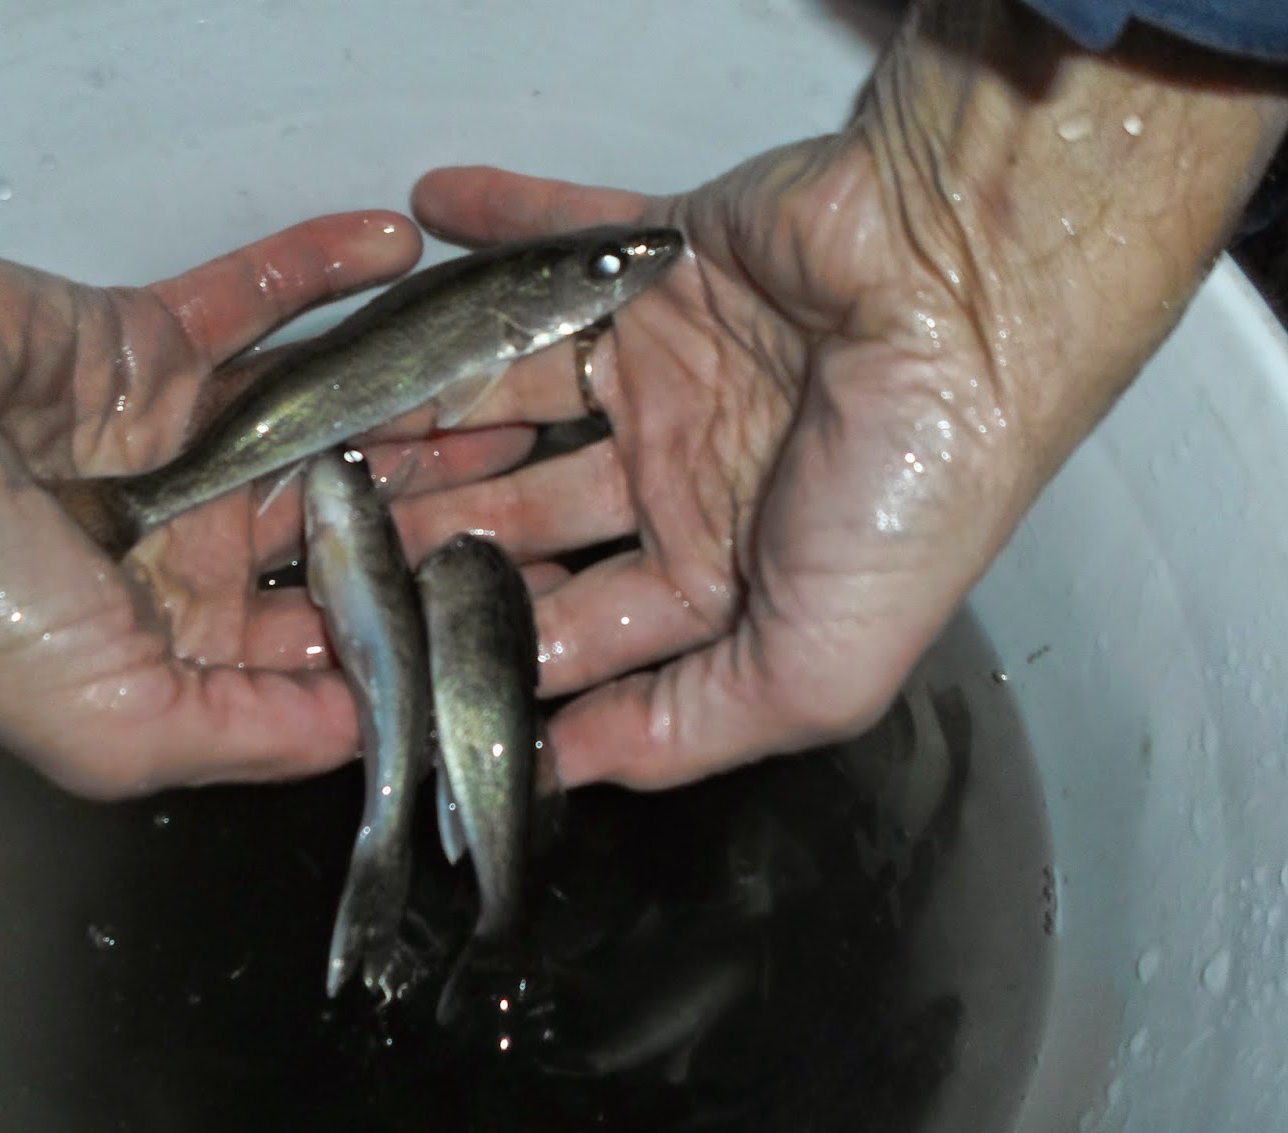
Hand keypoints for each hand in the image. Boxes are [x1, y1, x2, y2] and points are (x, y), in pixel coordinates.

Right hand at [0, 86, 540, 797]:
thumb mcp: (113, 725)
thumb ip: (254, 740)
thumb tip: (373, 742)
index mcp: (179, 653)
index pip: (328, 651)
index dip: (417, 631)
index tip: (514, 607)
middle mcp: (186, 557)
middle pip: (342, 533)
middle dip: (437, 514)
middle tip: (546, 488)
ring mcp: (174, 447)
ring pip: (322, 423)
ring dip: (411, 400)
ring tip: (512, 381)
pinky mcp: (153, 349)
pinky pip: (254, 302)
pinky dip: (317, 271)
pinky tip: (391, 249)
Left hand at [397, 0, 1287, 790]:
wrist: (966, 296)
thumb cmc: (905, 495)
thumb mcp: (813, 669)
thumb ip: (689, 733)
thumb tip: (570, 772)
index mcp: (717, 575)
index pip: (571, 627)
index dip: (477, 643)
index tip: (377, 652)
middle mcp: (685, 473)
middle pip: (524, 508)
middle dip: (430, 527)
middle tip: (322, 536)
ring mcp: (668, 360)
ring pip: (515, 385)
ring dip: (429, 395)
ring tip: (330, 408)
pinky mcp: (661, 256)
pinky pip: (562, 233)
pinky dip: (499, 219)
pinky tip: (428, 206)